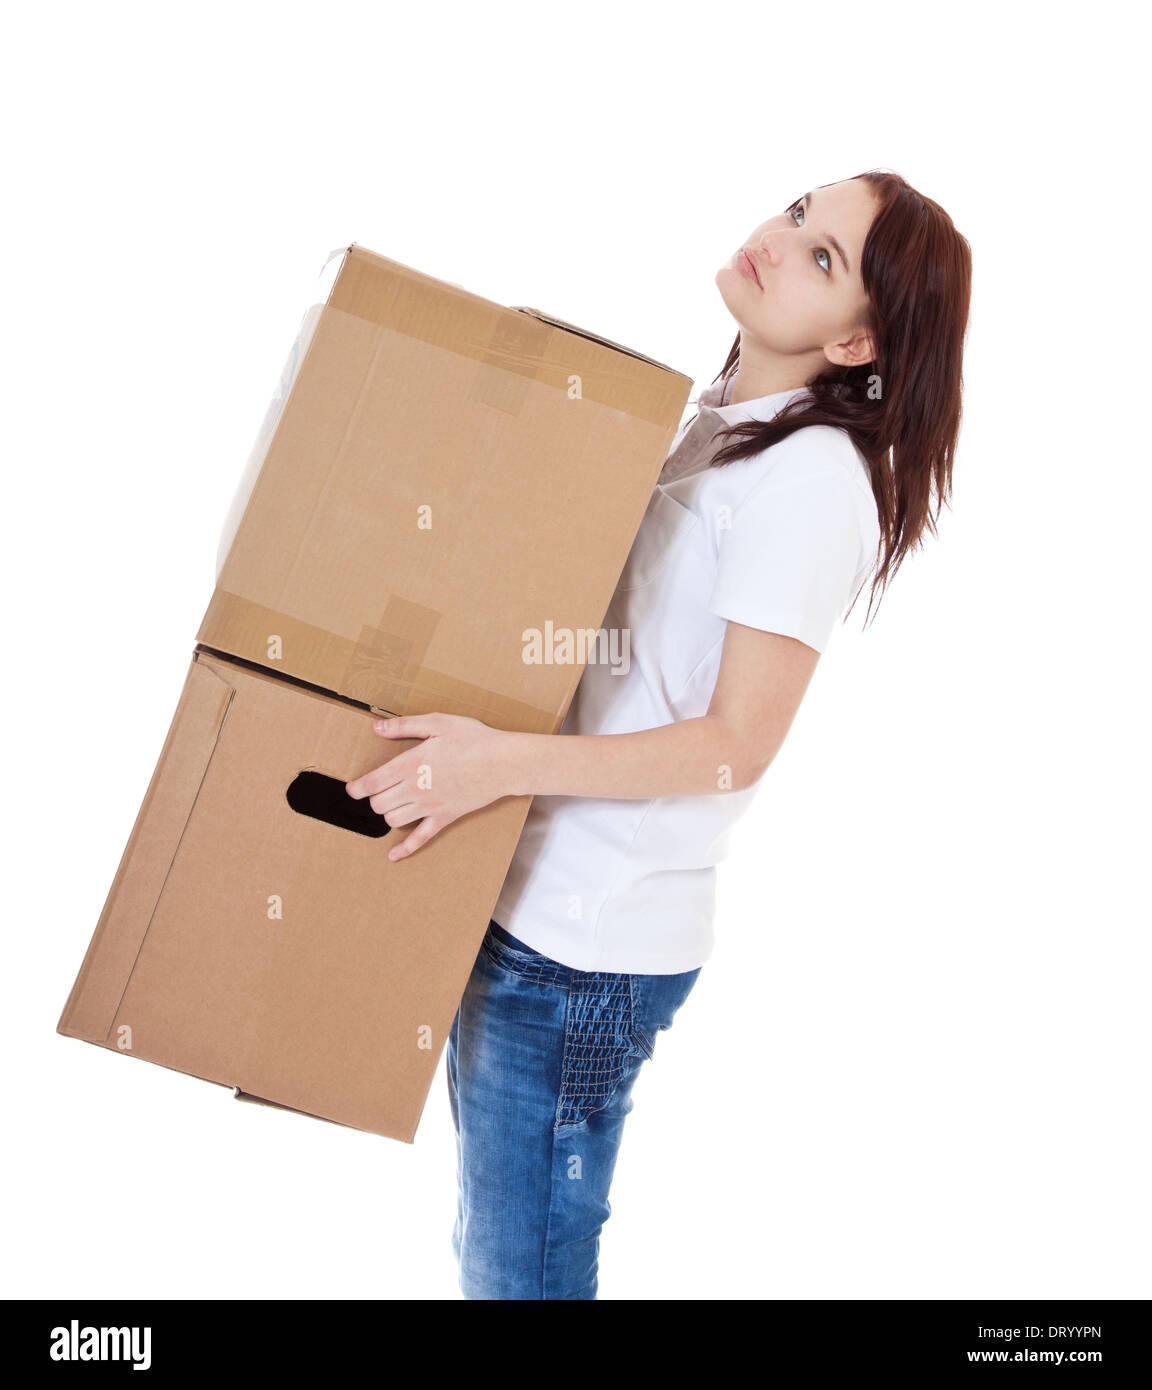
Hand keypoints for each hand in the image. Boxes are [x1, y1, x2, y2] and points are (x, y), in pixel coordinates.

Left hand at [345, 713, 517, 860]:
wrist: (503, 763)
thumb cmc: (474, 739)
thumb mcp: (437, 723)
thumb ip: (404, 726)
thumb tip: (378, 727)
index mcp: (411, 764)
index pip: (373, 782)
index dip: (357, 788)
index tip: (352, 789)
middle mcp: (416, 789)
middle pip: (379, 804)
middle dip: (374, 798)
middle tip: (380, 790)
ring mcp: (430, 806)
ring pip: (393, 819)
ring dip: (388, 813)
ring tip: (393, 803)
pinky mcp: (444, 817)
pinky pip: (420, 838)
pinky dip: (405, 849)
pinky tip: (393, 855)